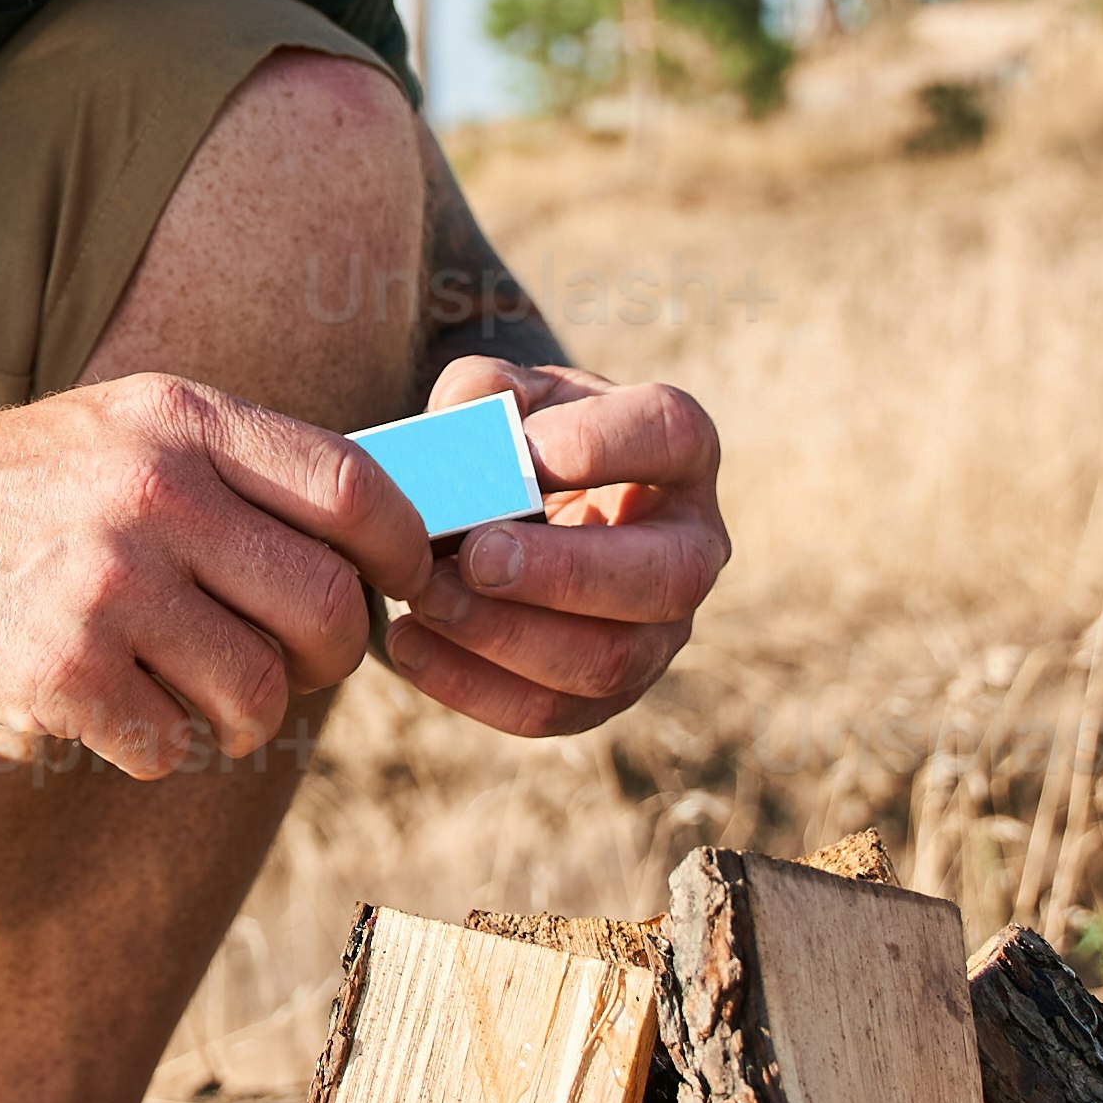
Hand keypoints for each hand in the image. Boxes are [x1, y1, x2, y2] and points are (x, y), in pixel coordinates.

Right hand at [0, 372, 433, 780]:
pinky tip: (111, 716)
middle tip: (284, 670)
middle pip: (327, 606)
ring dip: (239, 721)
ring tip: (190, 701)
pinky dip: (155, 751)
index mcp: (180, 419)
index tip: (404, 592)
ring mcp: (106, 579)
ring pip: (258, 693)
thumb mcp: (119, 430)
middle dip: (323, 662)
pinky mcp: (58, 666)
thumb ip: (231, 467)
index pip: (356, 488)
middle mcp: (153, 489)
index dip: (405, 554)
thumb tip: (377, 531)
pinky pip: (172, 746)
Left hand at [378, 356, 727, 743]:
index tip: (518, 453)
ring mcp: (660, 630)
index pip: (670, 436)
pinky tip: (411, 645)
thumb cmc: (518, 440)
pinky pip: (553, 710)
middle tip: (475, 556)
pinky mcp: (609, 691)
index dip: (599, 445)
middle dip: (565, 573)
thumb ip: (485, 392)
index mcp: (679, 451)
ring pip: (609, 661)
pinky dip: (475, 686)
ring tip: (426, 601)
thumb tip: (470, 429)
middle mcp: (692, 546)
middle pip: (667, 576)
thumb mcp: (506, 396)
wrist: (514, 510)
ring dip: (508, 637)